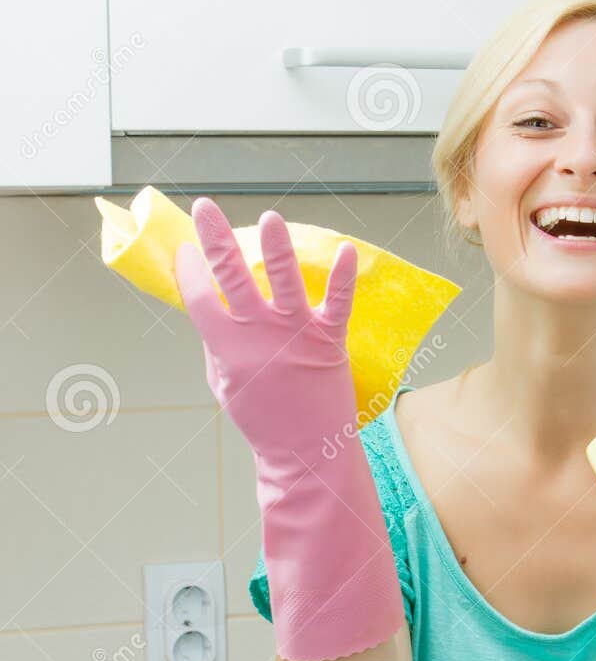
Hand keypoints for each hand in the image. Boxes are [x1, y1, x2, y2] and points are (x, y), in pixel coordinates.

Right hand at [175, 198, 359, 466]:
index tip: (184, 247)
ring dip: (276, 247)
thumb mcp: (226, 384)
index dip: (188, 269)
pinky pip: (339, 303)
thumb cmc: (263, 419)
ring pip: (284, 280)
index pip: (199, 297)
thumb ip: (218, 344)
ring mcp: (296, 335)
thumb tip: (214, 307)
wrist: (307, 453)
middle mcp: (259, 335)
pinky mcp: (330, 341)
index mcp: (228, 347)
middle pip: (231, 275)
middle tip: (204, 207)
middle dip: (215, 237)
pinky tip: (346, 250)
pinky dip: (343, 277)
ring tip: (269, 219)